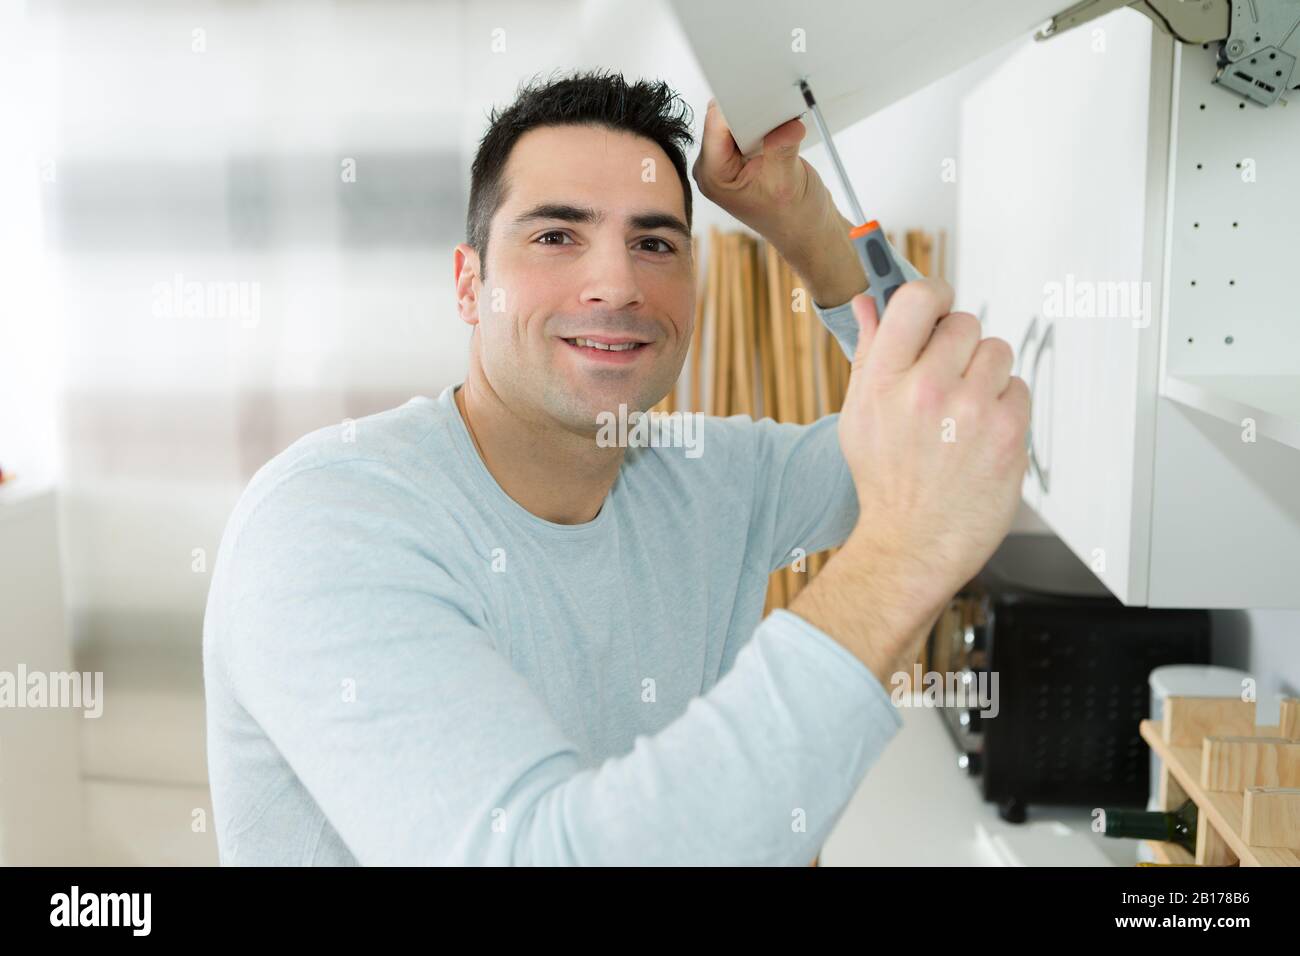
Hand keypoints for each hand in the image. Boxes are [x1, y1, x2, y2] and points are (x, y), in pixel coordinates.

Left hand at [691, 99, 865, 307]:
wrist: (805, 228)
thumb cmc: (793, 217)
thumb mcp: (788, 182)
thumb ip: (782, 149)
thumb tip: (787, 124)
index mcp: (714, 175)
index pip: (716, 124)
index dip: (738, 107)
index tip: (759, 98)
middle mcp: (713, 164)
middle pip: (724, 116)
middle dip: (750, 109)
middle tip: (775, 109)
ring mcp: (726, 157)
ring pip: (737, 116)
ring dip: (761, 114)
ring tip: (779, 123)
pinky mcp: (742, 151)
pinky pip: (749, 122)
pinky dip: (766, 120)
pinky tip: (780, 129)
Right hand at [837, 279, 1029, 636]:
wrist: (912, 544)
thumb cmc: (885, 480)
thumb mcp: (859, 413)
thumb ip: (870, 352)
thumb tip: (868, 302)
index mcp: (884, 380)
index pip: (917, 298)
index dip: (933, 294)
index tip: (936, 307)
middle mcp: (927, 389)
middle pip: (965, 323)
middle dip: (958, 346)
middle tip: (946, 380)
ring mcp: (972, 411)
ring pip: (997, 353)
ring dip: (985, 375)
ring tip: (964, 413)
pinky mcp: (1009, 433)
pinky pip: (1019, 389)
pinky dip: (1005, 407)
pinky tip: (981, 436)